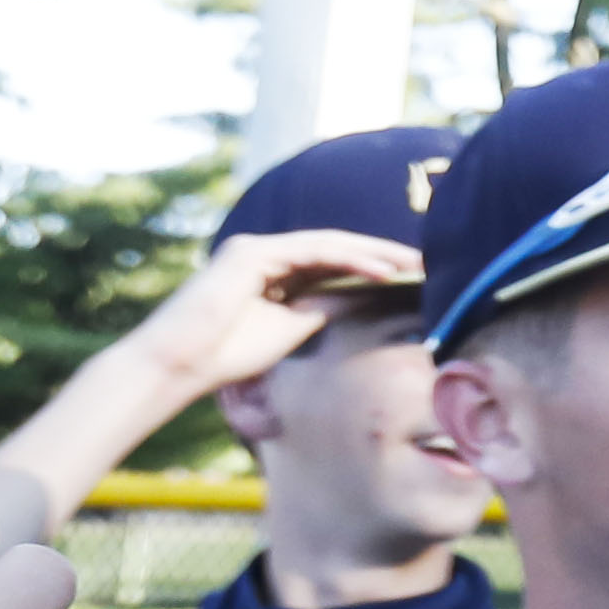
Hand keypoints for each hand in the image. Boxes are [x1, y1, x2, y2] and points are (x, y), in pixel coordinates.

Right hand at [123, 228, 420, 395]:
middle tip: (427, 262)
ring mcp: (256, 250)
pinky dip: (351, 259)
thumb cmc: (227, 353)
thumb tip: (358, 297)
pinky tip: (385, 271)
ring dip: (376, 253)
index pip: (333, 262)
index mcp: (273, 271)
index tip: (414, 278)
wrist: (180, 363)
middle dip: (383, 254)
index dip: (374, 267)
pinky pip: (313, 251)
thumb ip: (322, 307)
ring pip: (330, 245)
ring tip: (415, 264)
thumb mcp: (291, 328)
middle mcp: (265, 254)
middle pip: (336, 248)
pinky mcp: (251, 253)